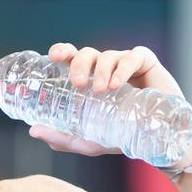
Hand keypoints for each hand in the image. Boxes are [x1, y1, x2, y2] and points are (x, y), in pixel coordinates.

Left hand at [28, 43, 184, 155]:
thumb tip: (33, 131)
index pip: (73, 58)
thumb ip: (62, 137)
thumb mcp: (88, 140)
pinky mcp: (146, 63)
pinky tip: (117, 84)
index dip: (63, 51)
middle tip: (77, 84)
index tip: (53, 56)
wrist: (158, 140)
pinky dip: (122, 69)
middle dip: (79, 63)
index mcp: (91, 79)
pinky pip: (132, 57)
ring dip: (102, 71)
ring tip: (101, 91)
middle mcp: (106, 69)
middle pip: (87, 53)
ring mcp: (126, 64)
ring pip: (108, 55)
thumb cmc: (123, 136)